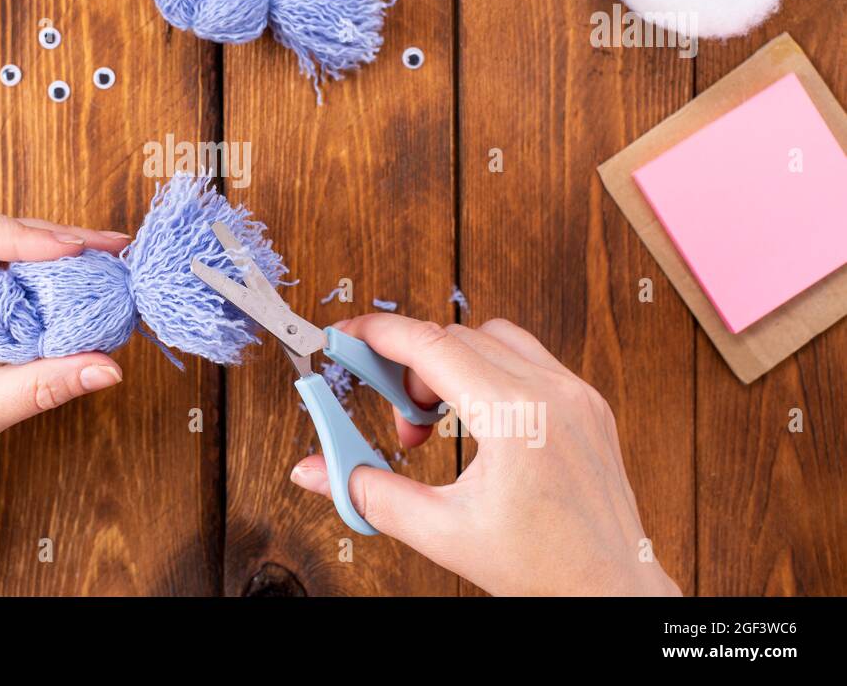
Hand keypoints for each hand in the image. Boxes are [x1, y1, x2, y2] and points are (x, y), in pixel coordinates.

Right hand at [289, 314, 680, 595]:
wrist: (615, 594)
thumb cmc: (545, 570)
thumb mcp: (443, 533)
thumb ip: (370, 493)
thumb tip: (314, 471)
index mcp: (516, 417)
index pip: (430, 346)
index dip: (378, 334)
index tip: (345, 335)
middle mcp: (552, 392)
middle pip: (455, 338)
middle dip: (410, 369)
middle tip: (397, 422)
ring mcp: (576, 393)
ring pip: (493, 339)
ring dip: (451, 365)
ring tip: (437, 423)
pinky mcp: (589, 404)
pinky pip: (527, 359)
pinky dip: (489, 373)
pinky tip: (476, 420)